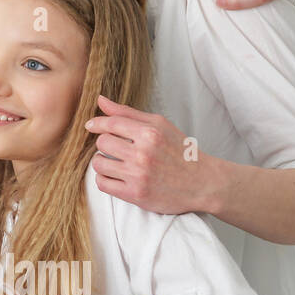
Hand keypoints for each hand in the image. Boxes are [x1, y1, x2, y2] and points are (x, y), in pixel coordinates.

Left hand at [84, 95, 214, 214]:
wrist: (203, 183)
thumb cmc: (179, 151)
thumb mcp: (159, 125)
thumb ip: (128, 113)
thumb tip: (100, 100)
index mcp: (150, 134)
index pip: (111, 123)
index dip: (97, 123)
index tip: (91, 126)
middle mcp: (143, 154)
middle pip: (102, 142)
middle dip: (105, 143)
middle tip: (115, 147)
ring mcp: (139, 175)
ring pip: (99, 164)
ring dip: (102, 162)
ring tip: (115, 162)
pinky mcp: (136, 194)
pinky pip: (102, 184)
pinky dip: (104, 179)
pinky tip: (115, 175)